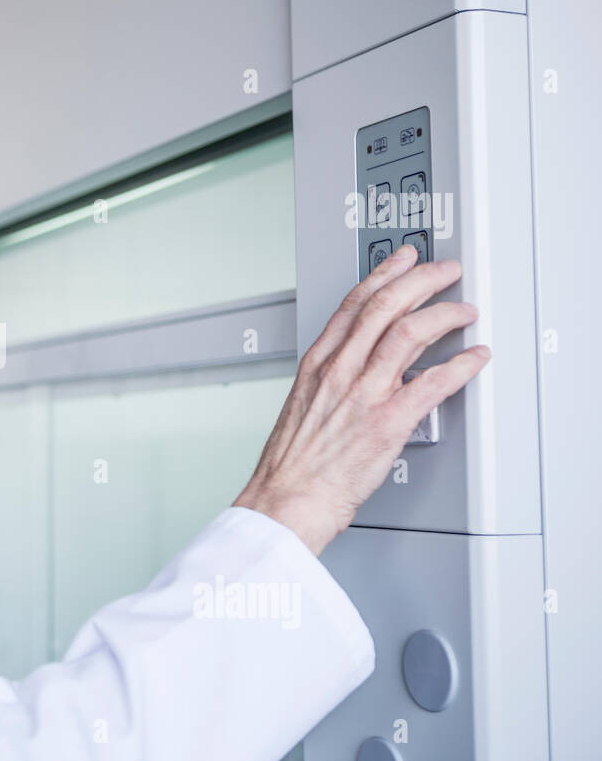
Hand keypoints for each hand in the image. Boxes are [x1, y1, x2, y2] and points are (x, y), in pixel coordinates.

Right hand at [233, 244, 489, 554]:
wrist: (285, 500)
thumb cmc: (292, 466)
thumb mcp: (301, 408)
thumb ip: (331, 384)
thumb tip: (360, 374)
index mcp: (316, 366)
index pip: (353, 304)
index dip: (384, 274)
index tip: (403, 260)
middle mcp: (339, 372)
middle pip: (385, 306)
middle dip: (422, 280)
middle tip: (446, 272)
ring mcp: (363, 394)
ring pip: (409, 332)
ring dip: (446, 314)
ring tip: (465, 310)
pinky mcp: (386, 423)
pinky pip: (433, 383)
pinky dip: (461, 365)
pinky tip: (475, 359)